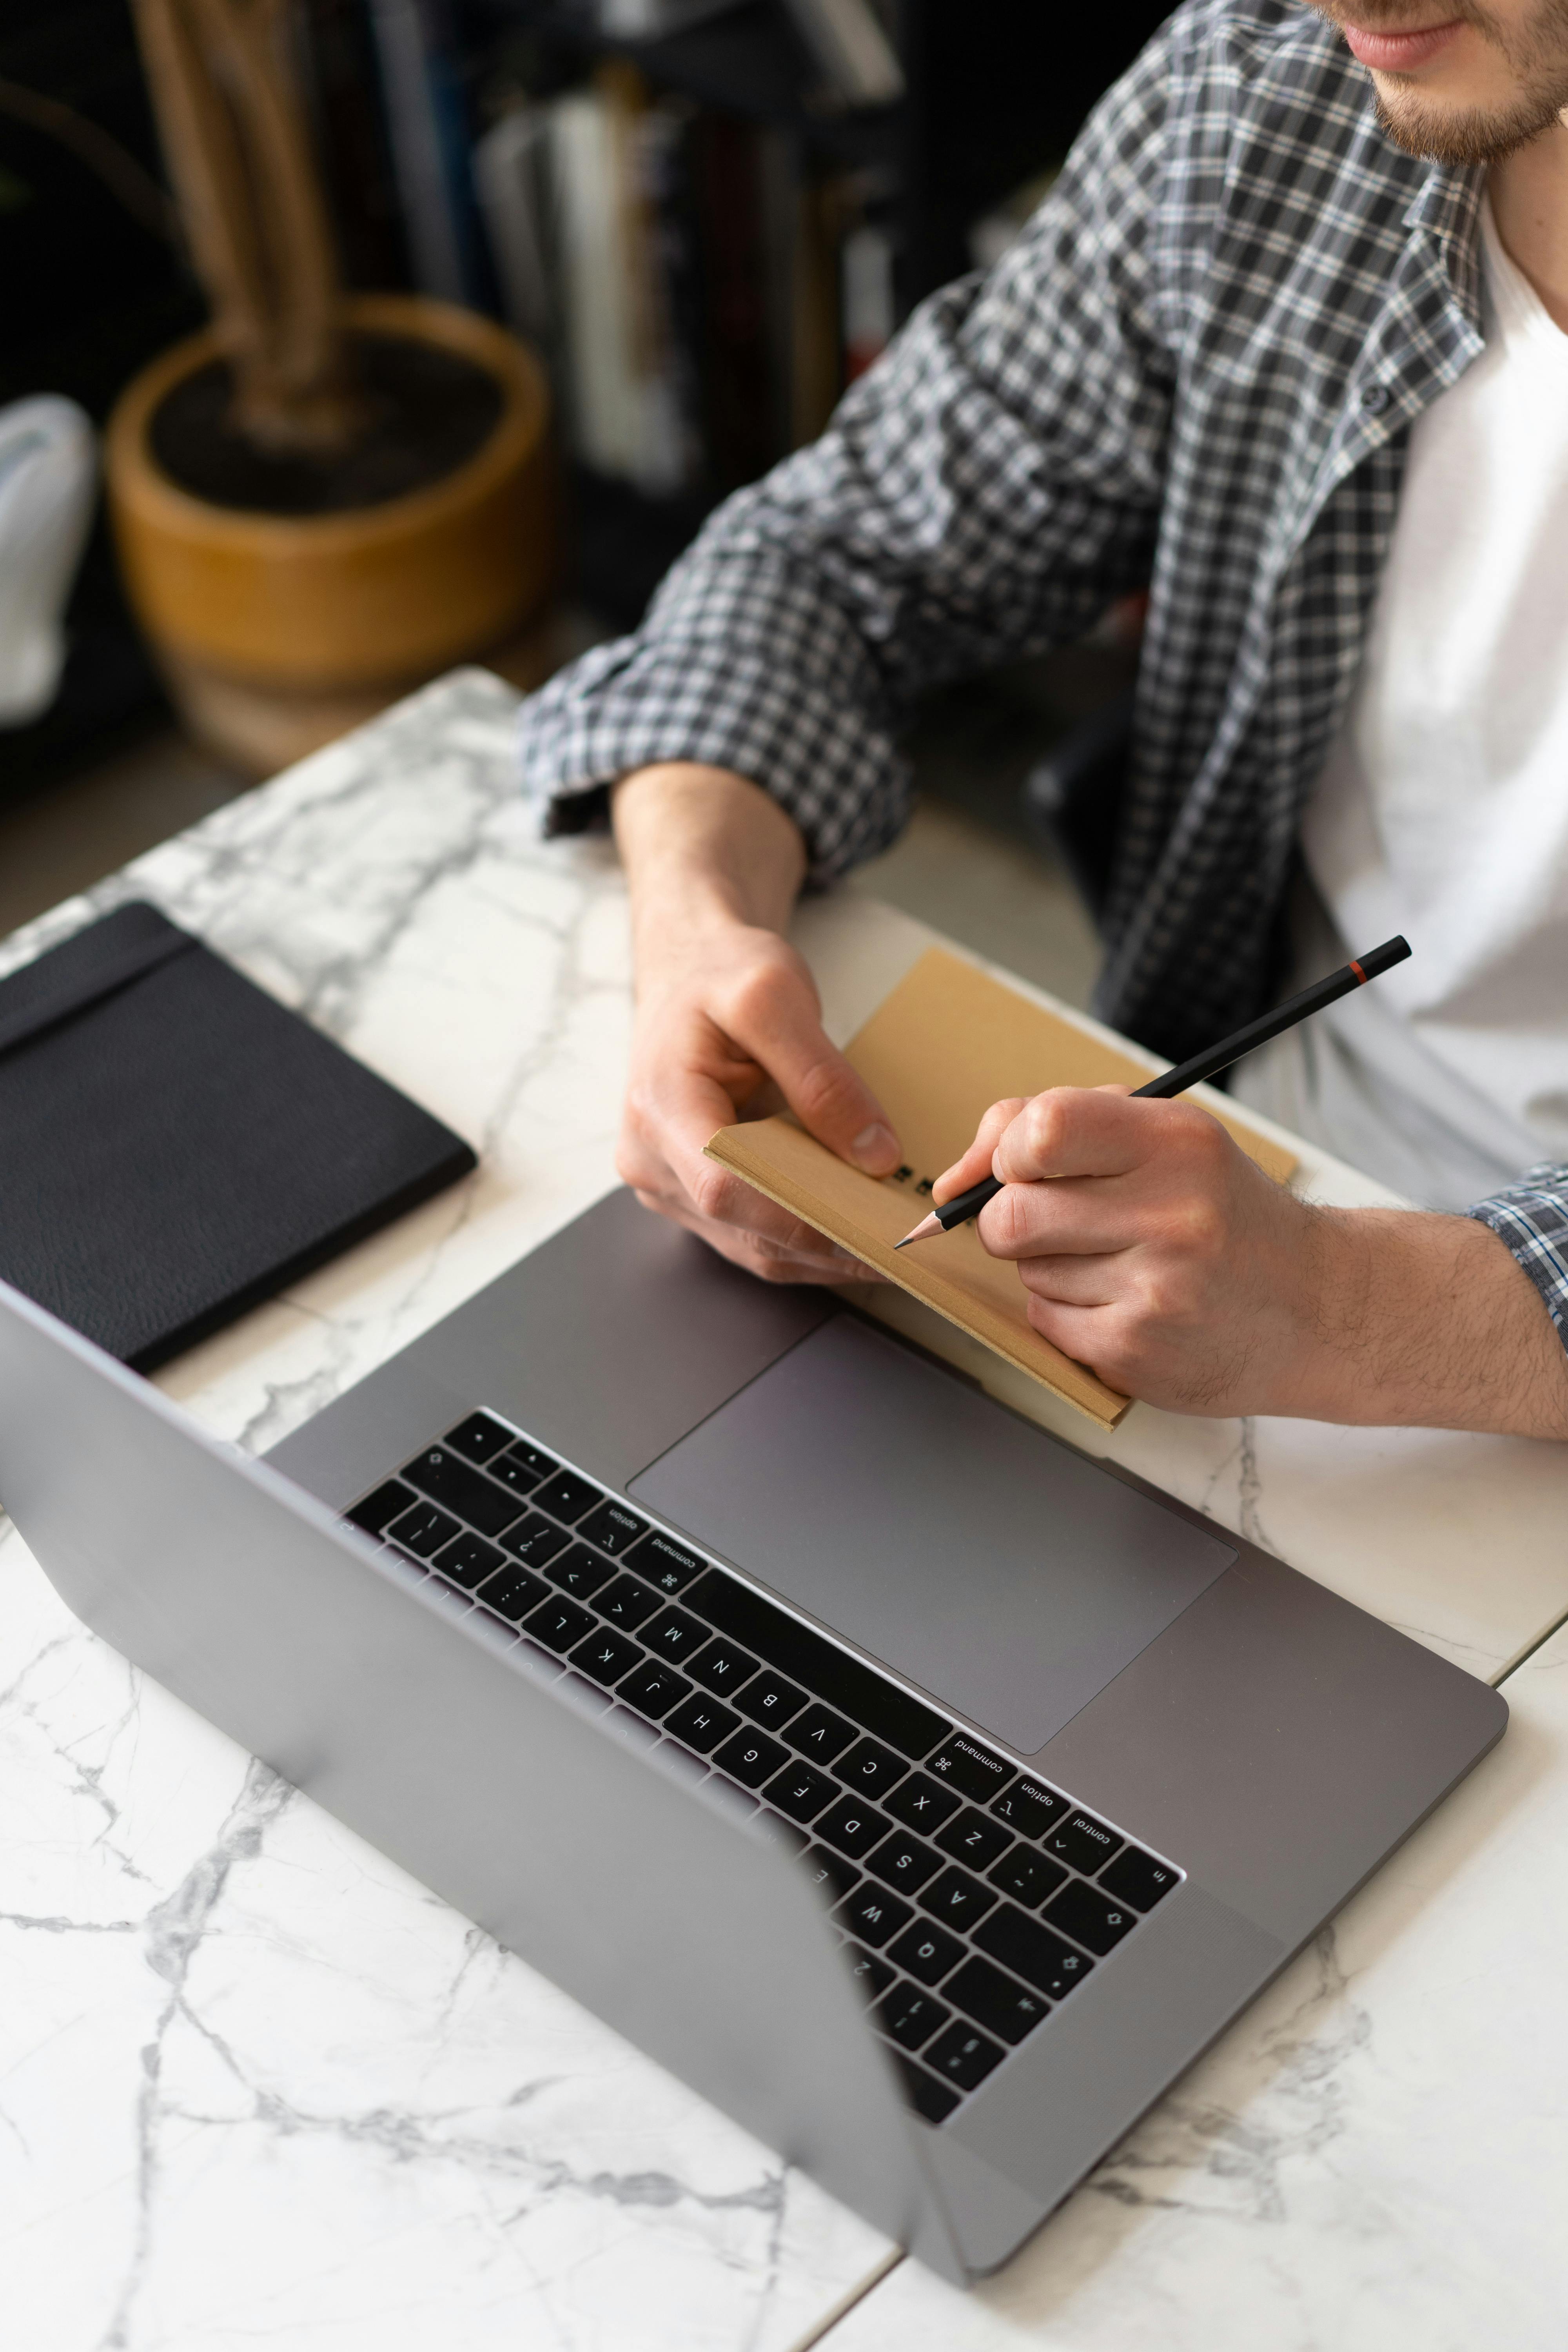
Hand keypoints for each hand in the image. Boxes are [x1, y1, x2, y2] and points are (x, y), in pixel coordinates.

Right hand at [613, 763, 901, 1284]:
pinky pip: (756, 1238)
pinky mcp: (693, 1198)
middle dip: (829, 1238)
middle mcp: (650, 1160)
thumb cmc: (721, 975)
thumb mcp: (775, 996)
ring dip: (826, 1250)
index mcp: (658, 1106)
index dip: (801, 1213)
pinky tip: (858, 1229)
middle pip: (745, 1228)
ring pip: (754, 1248)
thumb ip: (823, 1078)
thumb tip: (875, 1157)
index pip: (725, 1185)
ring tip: (894, 1239)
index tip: (875, 1222)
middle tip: (907, 1240)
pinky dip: (811, 1239)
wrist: (690, 973)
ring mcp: (668, 1185)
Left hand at [937, 1086, 1567, 1433]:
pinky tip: (1125, 1305)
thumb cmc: (1221, 1212)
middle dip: (1012, 1222)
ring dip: (1047, 1268)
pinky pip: (1045, 1321)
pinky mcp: (1140, 1351)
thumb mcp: (1163, 1139)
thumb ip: (1055, 1127)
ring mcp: (1159, 1288)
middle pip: (1010, 1215)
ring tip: (1118, 1264)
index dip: (1007, 1152)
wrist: (1317, 1307)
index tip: (1023, 1167)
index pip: (1040, 1130)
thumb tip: (952, 1180)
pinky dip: (1067, 1315)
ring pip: (1026, 1271)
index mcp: (1175, 1141)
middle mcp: (1173, 1212)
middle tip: (1060, 1224)